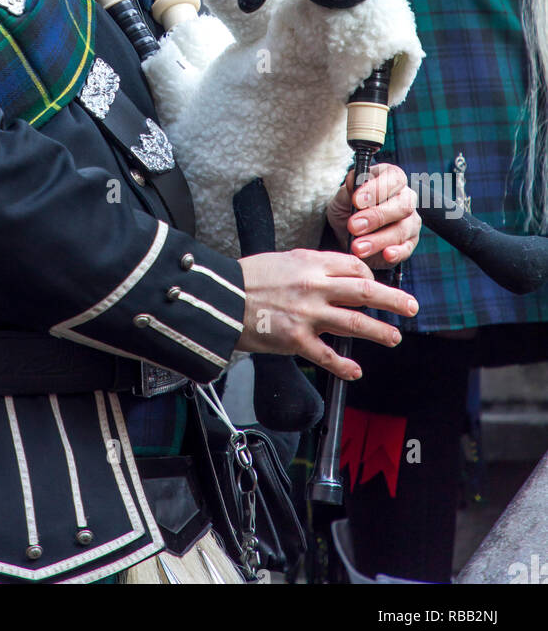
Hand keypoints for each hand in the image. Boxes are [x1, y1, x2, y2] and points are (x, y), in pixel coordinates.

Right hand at [236, 247, 418, 379]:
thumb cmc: (247, 278)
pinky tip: (355, 371)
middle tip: (411, 307)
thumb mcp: (282, 259)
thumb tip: (333, 274)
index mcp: (310, 263)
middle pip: (365, 291)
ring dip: (380, 331)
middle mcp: (314, 287)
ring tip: (394, 336)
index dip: (371, 276)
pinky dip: (345, 366)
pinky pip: (328, 356)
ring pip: (355, 322)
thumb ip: (310, 266)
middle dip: (393, 300)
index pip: (354, 267)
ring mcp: (307, 315)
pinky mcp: (296, 340)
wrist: (220, 299)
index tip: (376, 285)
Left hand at [326, 163, 419, 271]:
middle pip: (402, 205)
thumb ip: (349, 188)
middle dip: (376, 217)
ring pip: (402, 229)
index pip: (394, 178)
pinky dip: (397, 252)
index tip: (356, 201)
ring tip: (357, 247)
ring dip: (378, 239)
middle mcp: (405, 197)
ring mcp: (410, 221)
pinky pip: (407, 248)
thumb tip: (353, 181)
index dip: (377, 189)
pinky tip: (386, 254)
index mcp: (391, 178)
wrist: (347, 230)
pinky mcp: (409, 243)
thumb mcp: (343, 195)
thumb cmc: (348, 206)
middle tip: (353, 226)